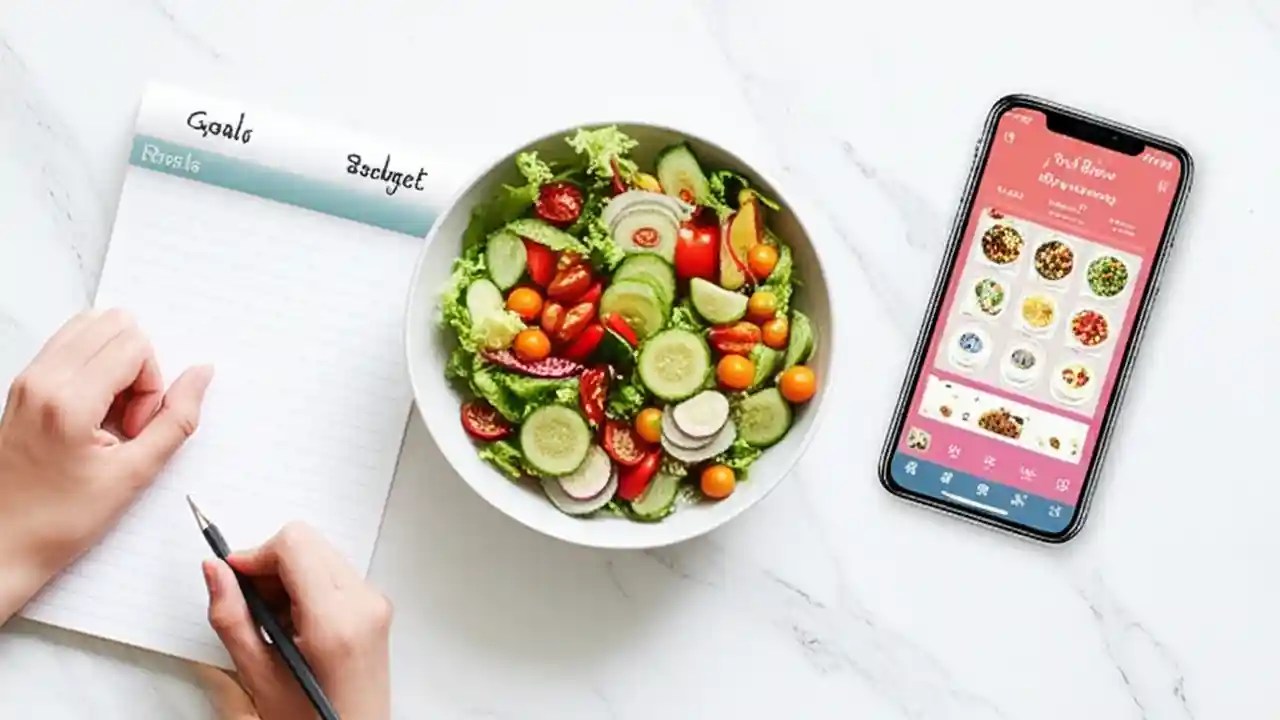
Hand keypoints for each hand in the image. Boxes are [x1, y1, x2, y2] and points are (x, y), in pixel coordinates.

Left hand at [0, 310, 211, 620]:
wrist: (2, 543)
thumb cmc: (58, 520)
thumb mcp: (134, 475)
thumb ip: (177, 419)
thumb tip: (201, 374)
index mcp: (67, 401)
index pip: (134, 345)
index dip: (151, 384)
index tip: (136, 426)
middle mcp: (41, 379)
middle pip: (114, 325)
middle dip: (135, 366)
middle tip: (126, 416)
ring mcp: (27, 379)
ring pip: (91, 328)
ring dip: (114, 364)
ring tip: (109, 414)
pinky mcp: (22, 385)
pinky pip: (70, 347)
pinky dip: (94, 369)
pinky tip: (93, 413)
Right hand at [202, 522, 391, 719]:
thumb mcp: (258, 675)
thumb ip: (231, 618)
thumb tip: (215, 571)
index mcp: (335, 621)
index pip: (295, 545)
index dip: (256, 555)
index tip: (234, 577)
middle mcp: (364, 604)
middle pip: (308, 544)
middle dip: (270, 566)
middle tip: (252, 606)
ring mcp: (376, 603)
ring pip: (321, 554)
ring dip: (288, 578)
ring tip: (275, 622)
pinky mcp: (377, 606)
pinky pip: (335, 573)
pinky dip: (307, 588)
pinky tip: (295, 623)